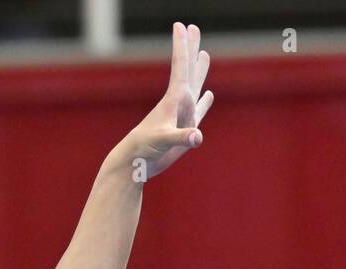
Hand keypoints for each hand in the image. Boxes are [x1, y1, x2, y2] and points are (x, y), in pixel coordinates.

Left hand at [118, 22, 213, 180]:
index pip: (180, 66)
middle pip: (188, 69)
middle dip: (191, 48)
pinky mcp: (185, 130)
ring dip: (200, 70)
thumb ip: (181, 137)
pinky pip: (199, 111)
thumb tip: (197, 137)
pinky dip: (205, 102)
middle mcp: (179, 103)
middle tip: (193, 27)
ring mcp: (182, 116)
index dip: (182, 46)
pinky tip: (210, 95)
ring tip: (205, 54)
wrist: (135, 165)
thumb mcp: (162, 141)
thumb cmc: (144, 150)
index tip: (181, 25)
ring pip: (195, 86)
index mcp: (174, 99)